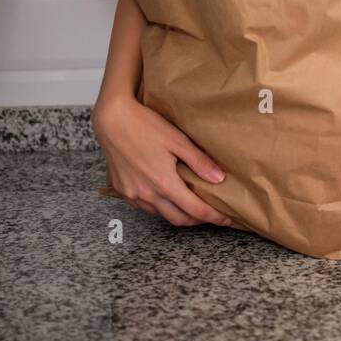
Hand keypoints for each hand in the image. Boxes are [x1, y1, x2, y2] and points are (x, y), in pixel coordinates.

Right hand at [92, 95, 233, 227]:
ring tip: (191, 205)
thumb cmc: (145, 125)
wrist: (112, 119)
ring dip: (178, 214)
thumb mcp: (177, 140)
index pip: (196, 210)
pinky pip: (144, 207)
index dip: (214, 217)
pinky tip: (165, 197)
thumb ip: (199, 162)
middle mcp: (147, 194)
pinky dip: (158, 207)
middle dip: (198, 221)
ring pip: (160, 214)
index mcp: (164, 184)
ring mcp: (132, 194)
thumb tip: (219, 179)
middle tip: (212, 215)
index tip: (227, 219)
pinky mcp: (121, 189)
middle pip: (179, 219)